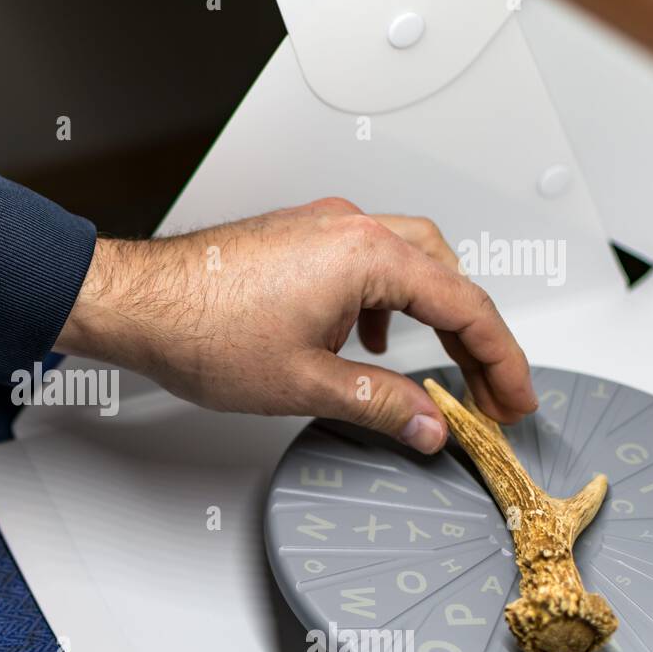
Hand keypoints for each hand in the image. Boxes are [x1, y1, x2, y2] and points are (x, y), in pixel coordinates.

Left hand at [53, 197, 536, 452]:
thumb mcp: (304, 384)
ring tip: (433, 369)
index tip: (515, 396)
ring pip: (408, 261)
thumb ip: (380, 403)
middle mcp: (349, 229)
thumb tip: (427, 423)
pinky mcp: (298, 238)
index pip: (464, 305)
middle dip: (473, 334)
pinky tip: (367, 339)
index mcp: (365, 256)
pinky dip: (385, 300)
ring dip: (429, 314)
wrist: (137, 303)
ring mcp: (322, 228)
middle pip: (445, 274)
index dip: (501, 359)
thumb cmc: (200, 329)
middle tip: (485, 389)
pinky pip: (365, 261)